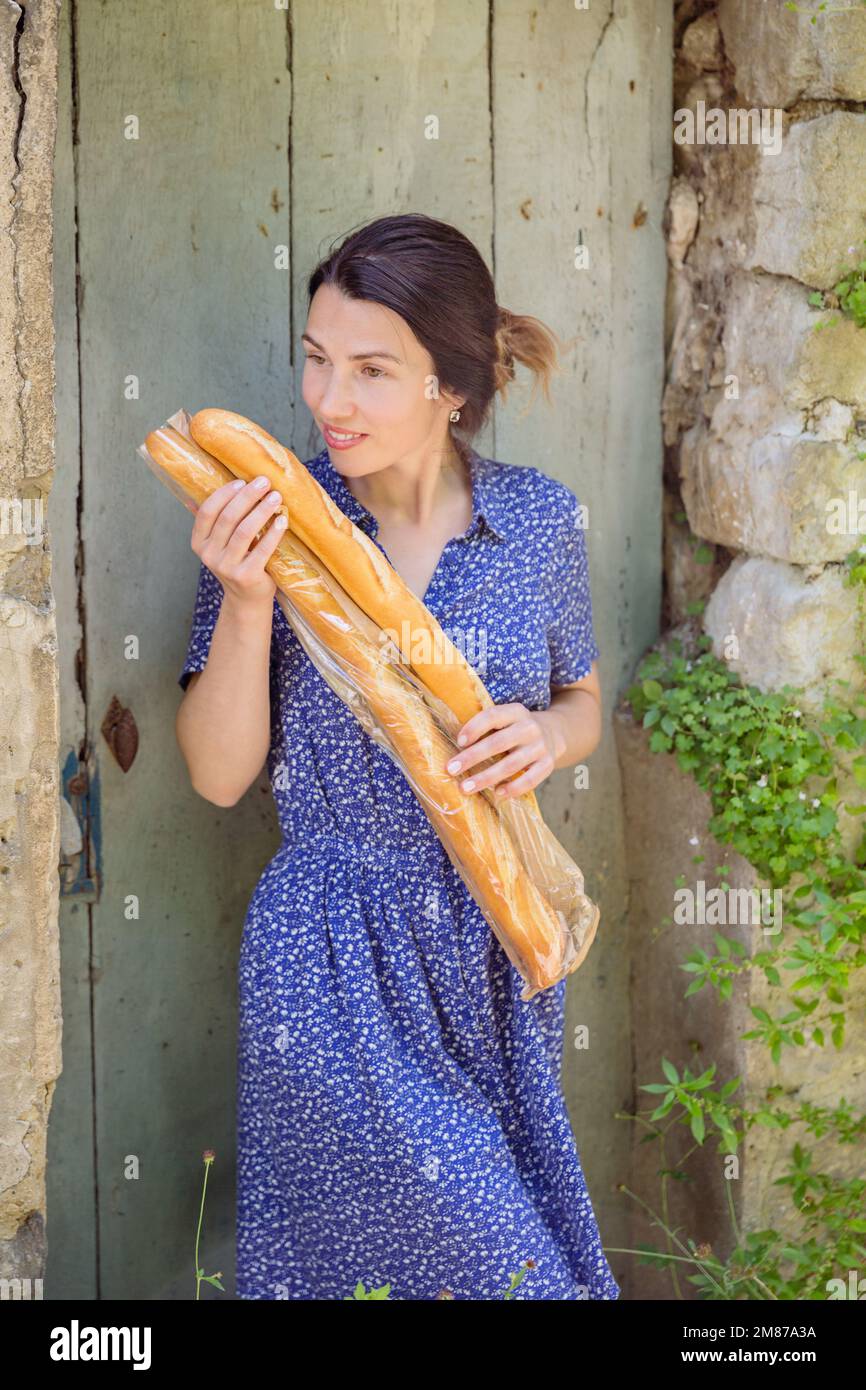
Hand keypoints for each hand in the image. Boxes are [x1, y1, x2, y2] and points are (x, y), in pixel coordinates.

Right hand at [189, 476, 288, 606]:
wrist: (247, 598)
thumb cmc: (237, 562)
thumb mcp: (220, 543)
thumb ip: (216, 520)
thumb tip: (215, 485)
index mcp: (198, 542)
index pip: (207, 511)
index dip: (224, 494)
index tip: (242, 481)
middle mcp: (208, 555)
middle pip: (228, 518)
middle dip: (248, 496)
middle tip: (264, 482)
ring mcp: (226, 567)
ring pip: (245, 531)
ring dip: (262, 510)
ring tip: (276, 497)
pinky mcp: (246, 576)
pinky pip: (262, 549)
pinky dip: (274, 532)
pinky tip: (283, 519)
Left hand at [445, 702, 559, 798]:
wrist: (552, 734)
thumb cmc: (514, 729)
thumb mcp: (505, 720)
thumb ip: (485, 728)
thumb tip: (454, 747)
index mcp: (516, 711)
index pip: (493, 716)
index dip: (475, 728)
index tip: (458, 742)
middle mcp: (529, 727)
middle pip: (498, 743)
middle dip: (472, 757)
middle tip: (451, 769)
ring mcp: (540, 747)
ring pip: (511, 765)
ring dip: (486, 778)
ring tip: (466, 787)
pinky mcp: (548, 764)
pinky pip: (530, 780)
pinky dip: (513, 788)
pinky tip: (497, 794)